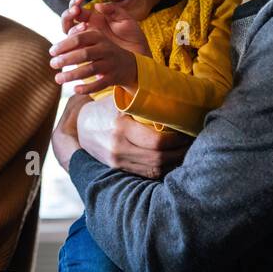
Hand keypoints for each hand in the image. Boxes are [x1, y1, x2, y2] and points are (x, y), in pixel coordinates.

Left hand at [50, 26, 138, 93]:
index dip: (64, 45)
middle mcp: (106, 49)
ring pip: (90, 70)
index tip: (51, 52)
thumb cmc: (103, 51)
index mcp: (99, 37)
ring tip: (58, 78)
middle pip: (84, 54)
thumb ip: (77, 41)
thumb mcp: (94, 41)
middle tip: (52, 64)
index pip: (79, 39)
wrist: (129, 65)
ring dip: (72, 75)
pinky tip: (75, 89)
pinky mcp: (113, 78)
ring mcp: (110, 64)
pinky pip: (99, 84)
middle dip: (66, 59)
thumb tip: (56, 48)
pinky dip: (87, 88)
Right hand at [60, 0, 148, 55]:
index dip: (75, 3)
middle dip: (69, 14)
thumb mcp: (125, 19)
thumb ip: (113, 10)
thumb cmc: (133, 36)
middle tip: (76, 10)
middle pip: (68, 21)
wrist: (140, 55)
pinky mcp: (87, 54)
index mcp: (94, 19)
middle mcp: (86, 30)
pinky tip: (85, 39)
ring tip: (83, 25)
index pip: (77, 9)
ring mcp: (85, 43)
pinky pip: (75, 49)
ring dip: (71, 28)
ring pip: (68, 34)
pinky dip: (75, 44)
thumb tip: (97, 5)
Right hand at [63, 94, 192, 178]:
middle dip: (179, 153)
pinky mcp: (117, 169)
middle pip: (158, 158)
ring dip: (173, 163)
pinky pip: (145, 174)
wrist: (80, 126)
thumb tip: (171, 97)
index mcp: (121, 128)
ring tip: (185, 153)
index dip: (176, 141)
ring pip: (153, 169)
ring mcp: (118, 161)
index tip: (187, 133)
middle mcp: (118, 148)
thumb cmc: (105, 109)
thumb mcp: (119, 101)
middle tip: (192, 144)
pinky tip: (171, 161)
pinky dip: (161, 169)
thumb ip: (140, 101)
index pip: (157, 141)